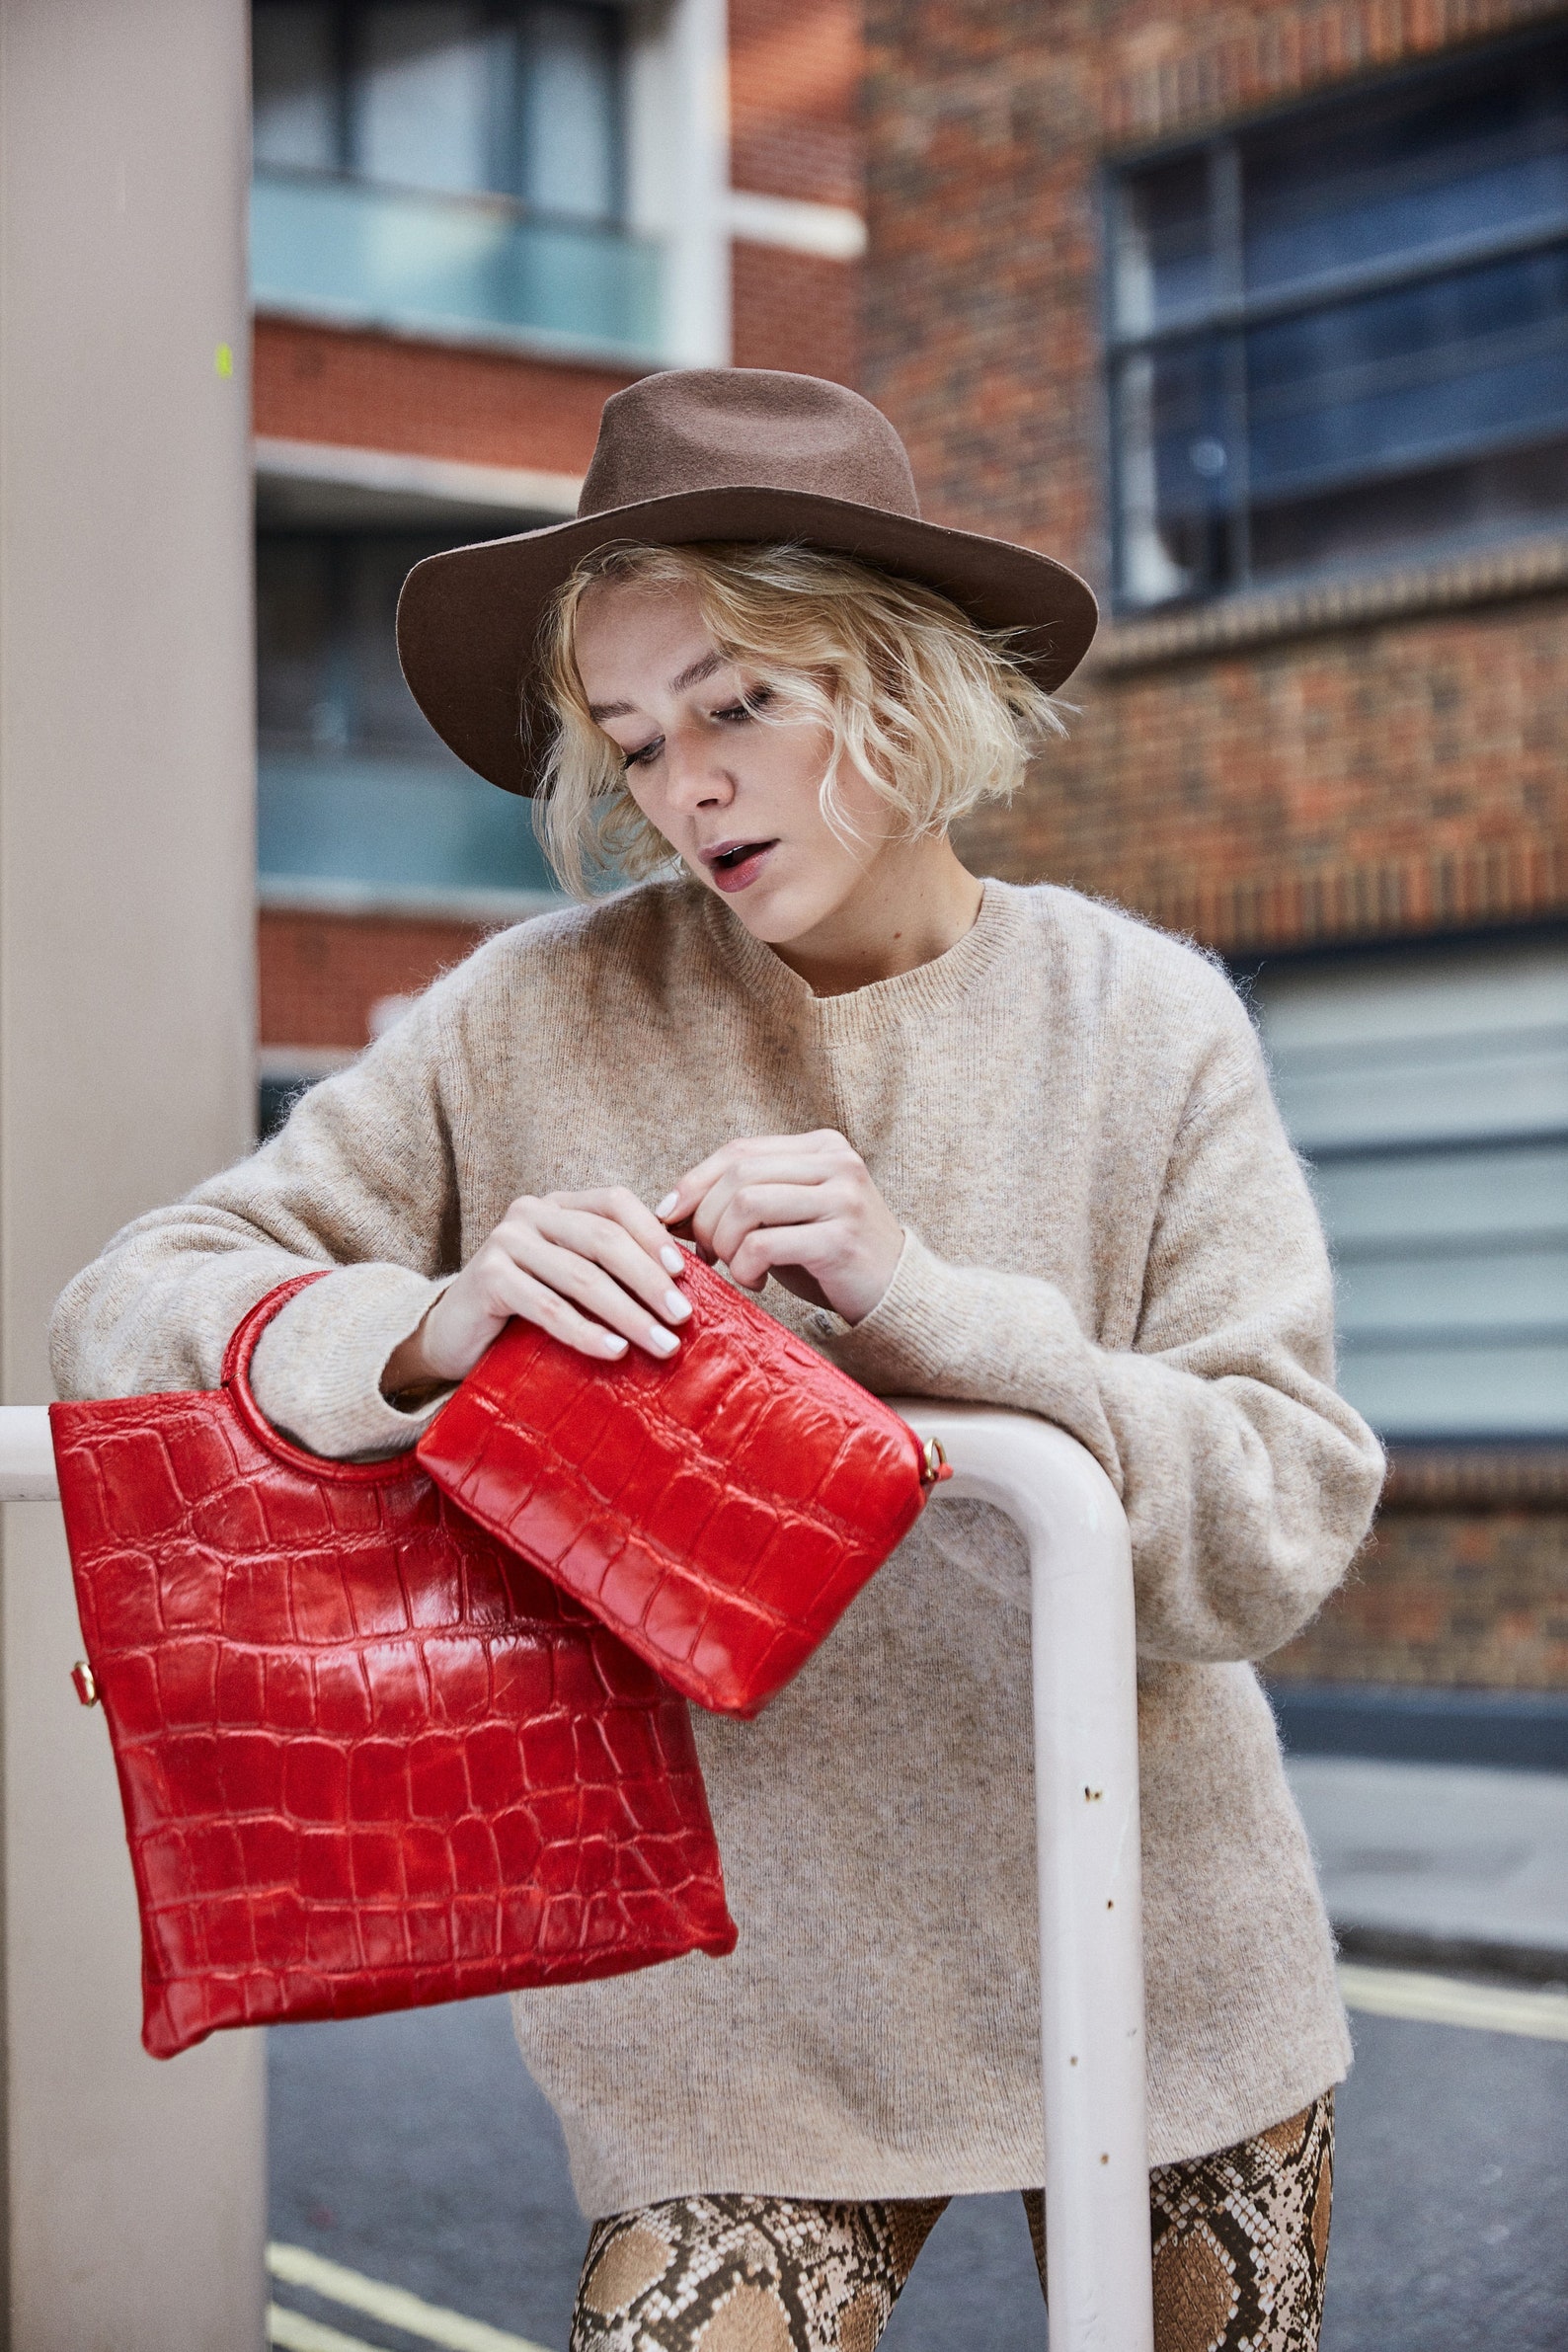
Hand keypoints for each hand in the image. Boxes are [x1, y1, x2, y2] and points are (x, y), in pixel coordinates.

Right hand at [382, 1188, 691, 1397]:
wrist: (454, 1335)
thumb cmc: (525, 1310)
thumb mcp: (573, 1280)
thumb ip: (613, 1269)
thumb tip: (686, 1284)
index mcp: (559, 1204)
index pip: (615, 1202)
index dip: (653, 1234)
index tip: (686, 1274)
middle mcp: (531, 1212)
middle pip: (604, 1239)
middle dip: (650, 1280)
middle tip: (683, 1317)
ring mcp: (506, 1241)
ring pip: (581, 1276)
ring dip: (628, 1313)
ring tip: (661, 1344)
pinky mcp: (487, 1277)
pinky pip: (548, 1307)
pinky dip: (585, 1331)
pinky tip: (614, 1351)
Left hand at [658, 1130, 902, 1323]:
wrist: (895, 1296)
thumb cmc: (830, 1258)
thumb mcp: (787, 1218)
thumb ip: (742, 1202)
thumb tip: (671, 1210)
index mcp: (821, 1146)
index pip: (739, 1150)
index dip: (694, 1181)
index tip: (669, 1215)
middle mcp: (836, 1162)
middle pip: (738, 1173)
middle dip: (706, 1217)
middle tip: (707, 1254)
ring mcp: (842, 1196)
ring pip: (746, 1204)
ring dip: (725, 1243)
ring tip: (734, 1268)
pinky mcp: (840, 1237)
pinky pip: (765, 1244)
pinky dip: (745, 1268)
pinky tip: (755, 1284)